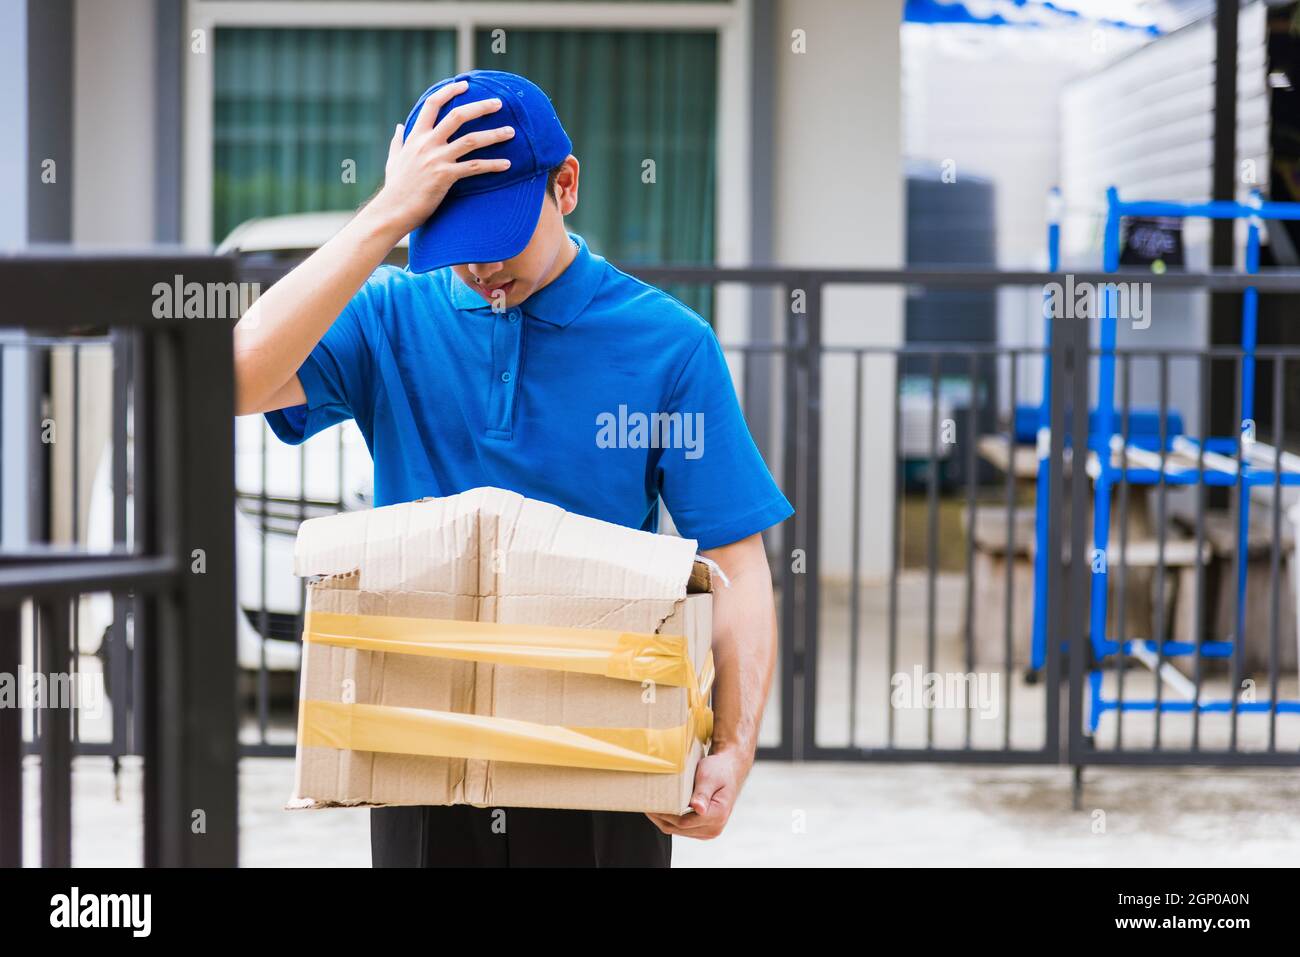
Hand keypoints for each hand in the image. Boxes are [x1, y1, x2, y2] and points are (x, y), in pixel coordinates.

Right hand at [369, 79, 515, 236]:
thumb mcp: (393, 159)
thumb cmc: (395, 187)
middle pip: (457, 116)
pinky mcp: (446, 176)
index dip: (449, 92)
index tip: (464, 85)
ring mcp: (437, 159)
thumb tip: (399, 126)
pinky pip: (475, 167)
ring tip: (511, 132)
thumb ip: (398, 141)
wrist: (393, 210)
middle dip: (480, 107)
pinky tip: (507, 165)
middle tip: (499, 103)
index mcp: (416, 136)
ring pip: (471, 140)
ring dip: (494, 135)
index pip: (432, 104)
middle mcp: (427, 143)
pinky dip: (492, 165)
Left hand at [645, 749, 749, 839]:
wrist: (729, 770)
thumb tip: (699, 809)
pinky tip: (661, 810)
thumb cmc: (718, 770)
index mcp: (717, 815)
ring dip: (663, 820)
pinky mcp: (704, 829)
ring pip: (678, 831)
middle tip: (645, 805)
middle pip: (679, 828)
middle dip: (661, 818)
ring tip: (650, 807)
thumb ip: (703, 793)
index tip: (651, 805)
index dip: (665, 814)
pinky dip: (670, 820)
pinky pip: (682, 829)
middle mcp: (715, 828)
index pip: (684, 822)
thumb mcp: (710, 776)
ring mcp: (709, 831)